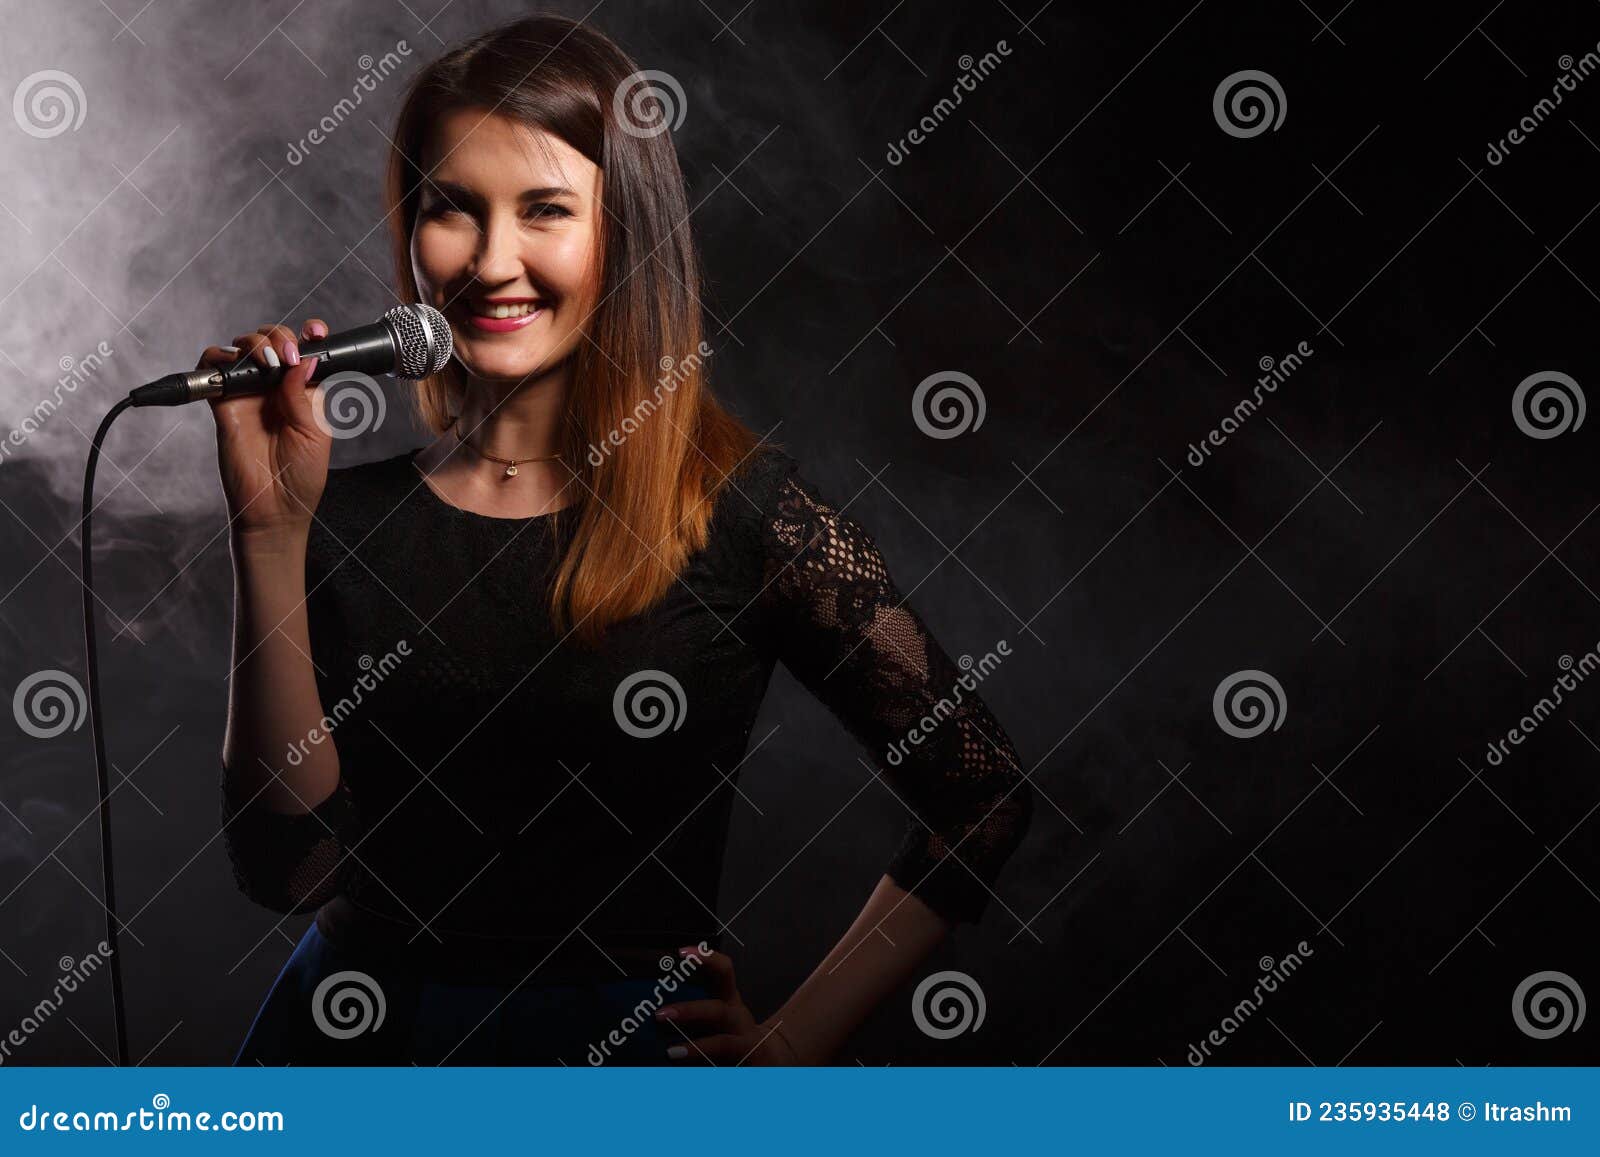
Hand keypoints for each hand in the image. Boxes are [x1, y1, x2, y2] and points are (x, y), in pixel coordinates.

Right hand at [203, 318, 332, 540]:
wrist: (274, 507)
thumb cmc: (301, 475)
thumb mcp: (314, 433)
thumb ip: (304, 395)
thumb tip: (302, 360)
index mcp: (304, 391)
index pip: (304, 351)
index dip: (308, 334)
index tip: (315, 332)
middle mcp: (276, 387)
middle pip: (271, 340)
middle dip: (279, 336)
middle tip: (287, 356)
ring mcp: (249, 392)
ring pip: (242, 347)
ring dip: (254, 343)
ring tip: (269, 364)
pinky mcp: (223, 402)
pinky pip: (212, 367)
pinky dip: (218, 356)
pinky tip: (236, 366)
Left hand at [655, 945, 802, 1064]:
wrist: (770, 1059)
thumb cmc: (731, 1034)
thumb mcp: (715, 1016)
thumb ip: (691, 1009)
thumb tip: (652, 1007)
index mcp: (729, 1001)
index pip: (723, 971)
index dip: (706, 959)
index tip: (681, 952)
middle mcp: (738, 1020)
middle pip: (717, 1011)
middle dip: (689, 1011)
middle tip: (659, 1014)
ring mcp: (744, 1044)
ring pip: (724, 1044)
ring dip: (697, 1048)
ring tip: (671, 1053)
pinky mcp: (746, 1066)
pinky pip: (727, 1070)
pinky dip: (705, 1074)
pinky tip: (688, 1079)